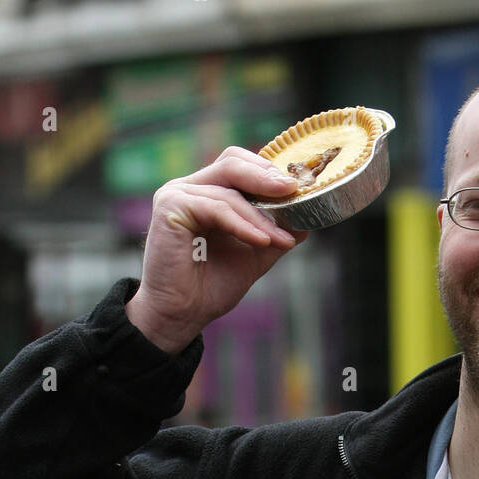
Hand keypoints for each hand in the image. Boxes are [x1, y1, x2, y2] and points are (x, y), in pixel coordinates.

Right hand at [125, 147, 308, 351]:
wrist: (181, 315)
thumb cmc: (210, 287)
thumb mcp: (254, 254)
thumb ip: (275, 232)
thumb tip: (308, 218)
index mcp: (205, 192)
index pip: (240, 165)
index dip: (268, 172)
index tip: (299, 188)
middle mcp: (189, 187)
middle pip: (232, 163)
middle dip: (266, 177)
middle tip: (294, 190)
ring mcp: (176, 194)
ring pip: (229, 192)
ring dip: (261, 218)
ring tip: (282, 240)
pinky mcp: (170, 206)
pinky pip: (216, 208)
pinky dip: (242, 225)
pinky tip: (261, 242)